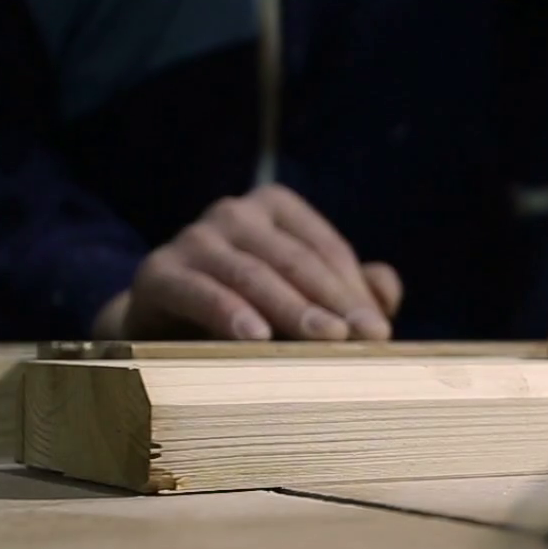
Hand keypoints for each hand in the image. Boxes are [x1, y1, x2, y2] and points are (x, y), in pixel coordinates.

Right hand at [93, 184, 401, 340]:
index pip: (325, 249)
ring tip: (326, 340)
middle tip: (365, 340)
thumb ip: (348, 290)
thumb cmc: (248, 309)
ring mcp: (193, 239)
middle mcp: (233, 213)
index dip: (354, 291)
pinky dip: (229, 313)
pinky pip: (200, 292)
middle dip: (333, 302)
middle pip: (294, 260)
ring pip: (253, 275)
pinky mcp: (159, 272)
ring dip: (293, 309)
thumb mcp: (300, 298)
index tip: (381, 333)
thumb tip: (388, 294)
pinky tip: (256, 337)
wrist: (163, 328)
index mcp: (274, 208)